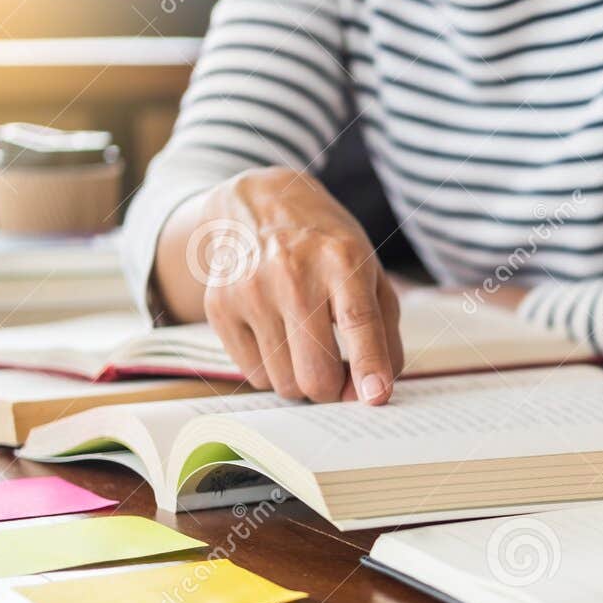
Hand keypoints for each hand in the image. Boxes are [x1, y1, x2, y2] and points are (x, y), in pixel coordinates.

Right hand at [172, 168, 403, 402]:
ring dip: (303, 380)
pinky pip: (254, 374)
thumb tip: (374, 391)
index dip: (370, 366)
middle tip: (339, 377)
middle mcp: (292, 274)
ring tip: (307, 346)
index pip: (357, 322)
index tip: (376, 398)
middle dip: (334, 390)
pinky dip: (273, 370)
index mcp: (341, 260)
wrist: (258, 205)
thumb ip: (383, 331)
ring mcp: (250, 291)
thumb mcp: (370, 272)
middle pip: (315, 373)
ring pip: (284, 383)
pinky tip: (278, 338)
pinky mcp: (219, 307)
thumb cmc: (326, 247)